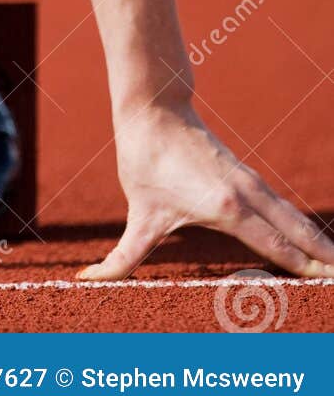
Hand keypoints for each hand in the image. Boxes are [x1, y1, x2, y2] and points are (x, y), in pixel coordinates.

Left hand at [77, 103, 333, 280]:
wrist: (153, 110)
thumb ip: (120, 258)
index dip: (303, 269)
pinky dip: (299, 224)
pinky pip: (279, 205)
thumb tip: (86, 280)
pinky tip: (309, 237)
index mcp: (227, 208)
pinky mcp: (244, 176)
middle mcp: (247, 195)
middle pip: (296, 233)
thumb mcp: (138, 215)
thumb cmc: (144, 161)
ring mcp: (249, 182)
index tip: (325, 285)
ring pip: (291, 217)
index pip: (276, 247)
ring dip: (316, 241)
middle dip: (322, 258)